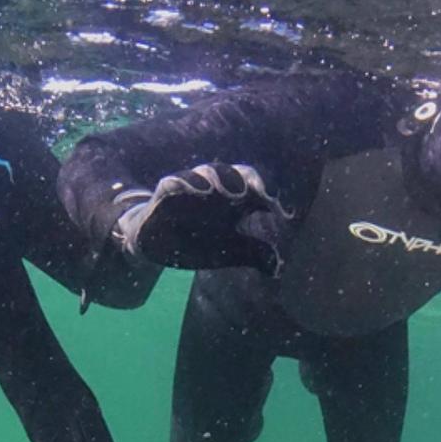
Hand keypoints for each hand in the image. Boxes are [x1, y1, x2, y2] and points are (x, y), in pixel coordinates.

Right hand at [113, 163, 288, 273]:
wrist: (158, 244)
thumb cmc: (199, 241)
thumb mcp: (230, 249)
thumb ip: (255, 254)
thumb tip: (278, 268)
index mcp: (235, 201)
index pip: (257, 191)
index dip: (270, 198)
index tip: (282, 212)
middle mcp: (216, 188)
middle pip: (235, 174)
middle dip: (246, 180)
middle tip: (259, 191)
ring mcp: (191, 187)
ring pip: (206, 173)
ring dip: (219, 178)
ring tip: (229, 190)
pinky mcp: (166, 192)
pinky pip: (174, 182)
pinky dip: (183, 182)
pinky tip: (194, 189)